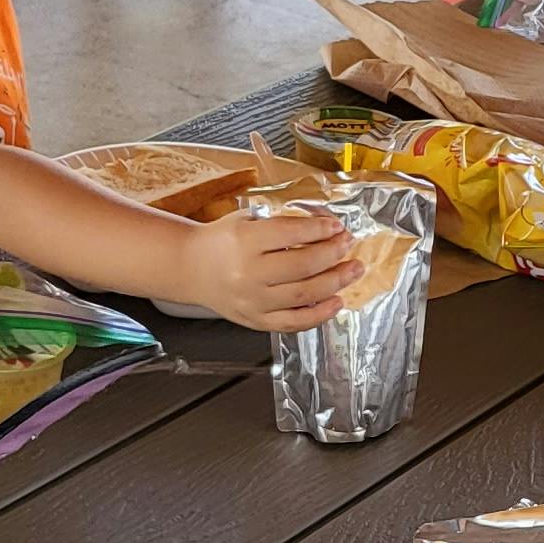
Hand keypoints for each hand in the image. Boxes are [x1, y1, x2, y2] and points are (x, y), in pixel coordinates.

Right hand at [173, 202, 367, 334]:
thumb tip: (326, 228)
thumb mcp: (247, 220)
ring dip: (336, 282)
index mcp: (244, 240)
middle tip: (349, 244)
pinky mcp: (255, 320)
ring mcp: (252, 301)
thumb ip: (283, 223)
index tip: (337, 226)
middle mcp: (248, 273)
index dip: (321, 229)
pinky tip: (337, 302)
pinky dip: (319, 315)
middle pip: (303, 265)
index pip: (291, 233)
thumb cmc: (222, 240)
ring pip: (304, 294)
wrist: (190, 267)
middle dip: (333, 253)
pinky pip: (293, 322)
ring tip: (353, 270)